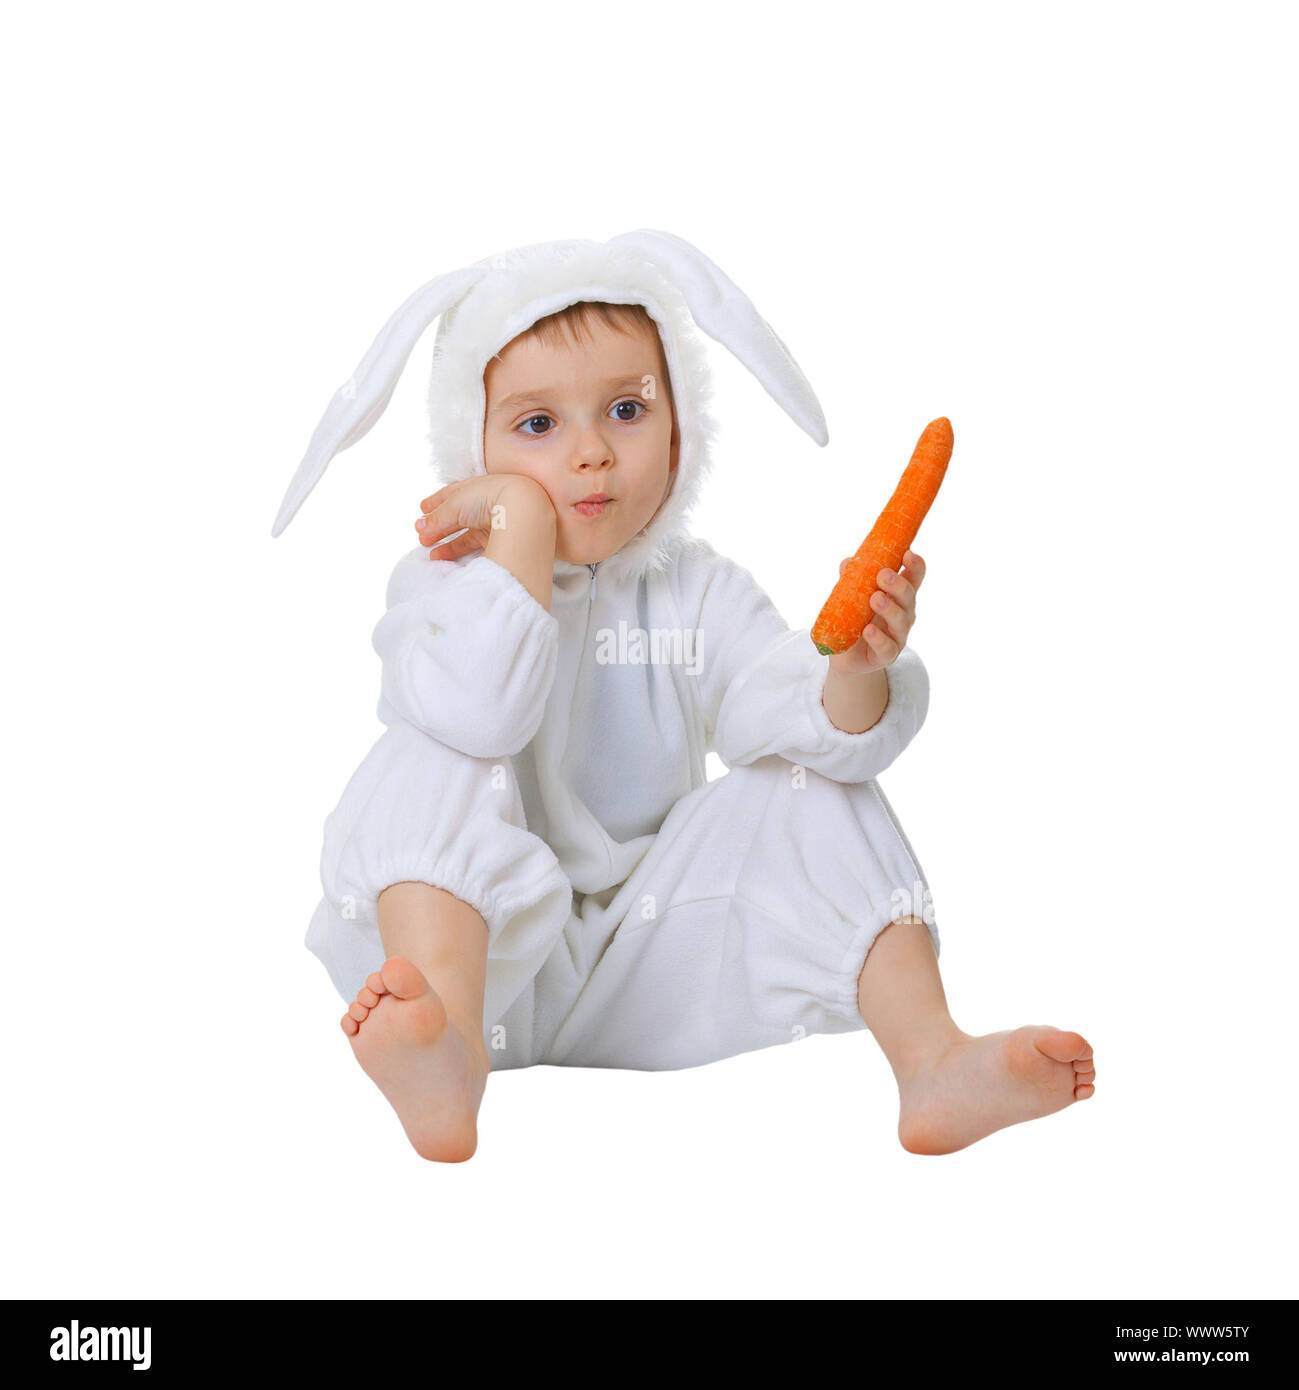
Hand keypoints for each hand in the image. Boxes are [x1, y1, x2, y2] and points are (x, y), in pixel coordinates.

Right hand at [414, 474, 555, 561]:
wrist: (524, 513)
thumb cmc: (488, 499)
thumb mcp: (456, 505)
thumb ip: (437, 517)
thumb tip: (418, 526)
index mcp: (477, 486)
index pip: (452, 493)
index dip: (436, 501)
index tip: (422, 508)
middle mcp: (488, 503)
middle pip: (458, 515)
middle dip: (439, 525)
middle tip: (421, 536)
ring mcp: (496, 522)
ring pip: (466, 533)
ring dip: (446, 542)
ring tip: (429, 553)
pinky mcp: (502, 540)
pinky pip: (476, 546)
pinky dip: (459, 552)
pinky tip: (445, 558)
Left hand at [828, 549, 924, 674]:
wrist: (847, 656)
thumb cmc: (855, 619)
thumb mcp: (852, 597)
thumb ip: (851, 580)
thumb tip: (847, 563)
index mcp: (898, 596)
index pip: (914, 577)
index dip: (915, 565)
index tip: (907, 553)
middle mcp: (903, 614)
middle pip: (909, 597)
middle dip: (898, 585)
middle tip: (883, 575)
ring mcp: (898, 636)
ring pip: (901, 621)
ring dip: (889, 608)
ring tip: (875, 599)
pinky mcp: (886, 656)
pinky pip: (886, 648)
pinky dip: (878, 639)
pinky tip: (868, 631)